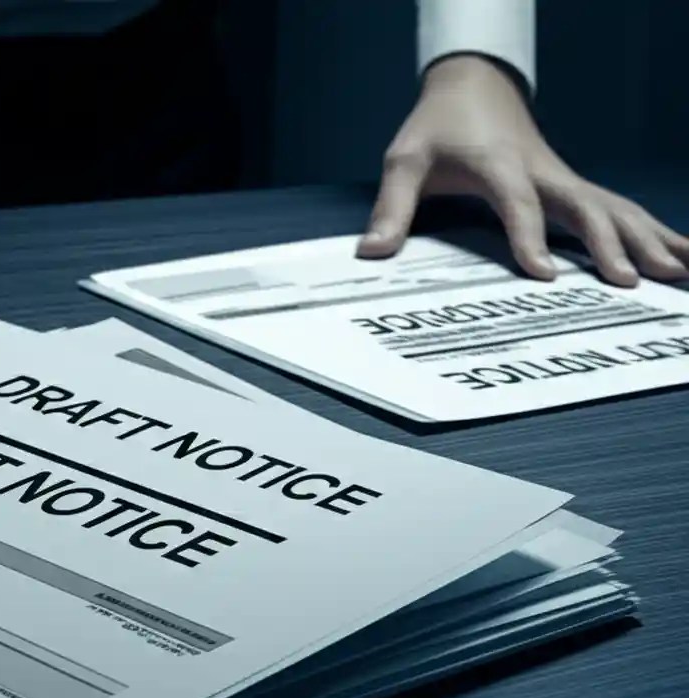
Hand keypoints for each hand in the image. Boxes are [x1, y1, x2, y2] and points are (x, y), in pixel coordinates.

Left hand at [358, 55, 688, 286]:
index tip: (543, 275)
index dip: (530, 237)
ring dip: (647, 238)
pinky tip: (682, 257)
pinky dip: (651, 230)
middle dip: (609, 243)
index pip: (519, 203)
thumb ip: (391, 208)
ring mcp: (564, 178)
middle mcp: (542, 171)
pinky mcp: (572, 186)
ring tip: (679, 275)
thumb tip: (371, 254)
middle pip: (585, 205)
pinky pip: (617, 209)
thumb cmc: (438, 127)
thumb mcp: (405, 160)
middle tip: (631, 281)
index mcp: (500, 164)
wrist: (473, 85)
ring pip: (613, 207)